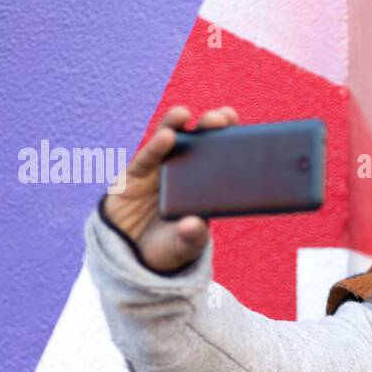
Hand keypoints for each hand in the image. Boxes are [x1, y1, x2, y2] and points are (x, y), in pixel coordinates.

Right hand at [102, 105, 239, 271]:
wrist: (129, 257)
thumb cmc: (165, 249)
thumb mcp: (182, 248)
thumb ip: (190, 239)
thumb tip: (194, 226)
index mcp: (202, 187)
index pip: (219, 159)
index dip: (229, 140)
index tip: (241, 127)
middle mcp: (182, 173)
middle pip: (197, 143)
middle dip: (209, 127)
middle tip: (220, 118)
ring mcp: (158, 170)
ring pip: (168, 142)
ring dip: (176, 125)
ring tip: (184, 114)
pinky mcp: (134, 175)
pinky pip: (145, 158)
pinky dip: (155, 147)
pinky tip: (166, 136)